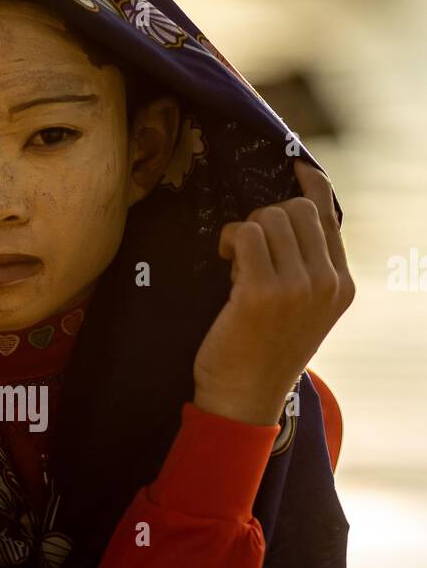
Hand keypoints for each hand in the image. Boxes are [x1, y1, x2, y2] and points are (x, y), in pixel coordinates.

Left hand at [192, 159, 354, 425]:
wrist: (244, 398)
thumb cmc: (264, 350)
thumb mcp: (301, 308)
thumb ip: (307, 266)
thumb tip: (295, 206)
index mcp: (342, 285)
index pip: (329, 216)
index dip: (310, 186)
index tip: (295, 168)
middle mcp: (326, 284)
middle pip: (295, 210)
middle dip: (264, 220)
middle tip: (247, 252)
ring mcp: (297, 288)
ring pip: (268, 217)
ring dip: (244, 233)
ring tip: (236, 264)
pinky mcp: (262, 292)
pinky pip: (243, 233)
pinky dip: (228, 240)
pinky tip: (224, 261)